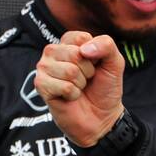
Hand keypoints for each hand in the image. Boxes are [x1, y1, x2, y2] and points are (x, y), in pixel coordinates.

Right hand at [34, 31, 125, 146]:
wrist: (101, 117)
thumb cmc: (105, 88)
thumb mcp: (115, 63)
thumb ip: (107, 45)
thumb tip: (84, 50)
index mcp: (69, 42)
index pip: (82, 38)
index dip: (95, 55)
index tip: (95, 66)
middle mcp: (53, 52)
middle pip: (75, 54)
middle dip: (88, 71)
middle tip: (86, 80)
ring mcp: (44, 68)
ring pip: (70, 71)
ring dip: (80, 84)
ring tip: (79, 88)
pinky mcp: (41, 85)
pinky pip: (64, 86)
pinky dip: (73, 94)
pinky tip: (70, 96)